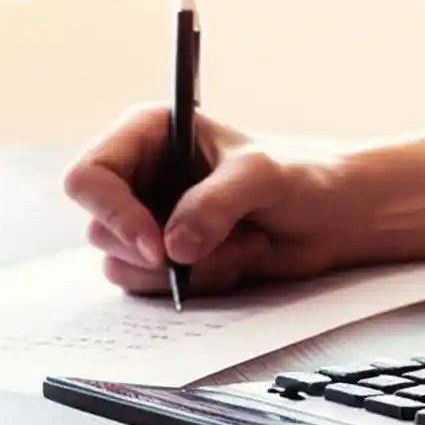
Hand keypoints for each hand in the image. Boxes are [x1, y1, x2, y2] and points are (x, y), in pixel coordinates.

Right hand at [63, 104, 353, 294]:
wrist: (335, 218)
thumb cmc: (302, 176)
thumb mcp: (262, 177)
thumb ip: (216, 204)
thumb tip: (174, 247)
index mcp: (148, 134)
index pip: (90, 177)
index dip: (113, 214)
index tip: (156, 246)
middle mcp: (141, 178)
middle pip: (102, 231)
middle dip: (162, 251)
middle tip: (216, 246)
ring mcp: (153, 221)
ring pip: (126, 267)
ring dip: (191, 269)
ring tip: (244, 243)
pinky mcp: (172, 260)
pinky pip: (158, 289)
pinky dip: (204, 283)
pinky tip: (242, 258)